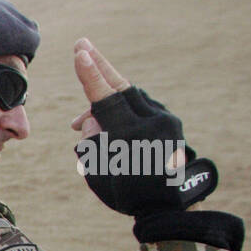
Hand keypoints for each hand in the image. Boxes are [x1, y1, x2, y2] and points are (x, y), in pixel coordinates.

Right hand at [69, 38, 216, 216]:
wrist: (167, 207)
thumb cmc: (126, 193)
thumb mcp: (99, 171)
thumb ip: (92, 140)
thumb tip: (92, 118)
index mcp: (131, 137)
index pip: (106, 99)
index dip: (90, 75)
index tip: (80, 52)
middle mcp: (152, 122)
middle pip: (121, 87)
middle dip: (99, 66)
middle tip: (82, 44)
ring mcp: (165, 119)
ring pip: (129, 97)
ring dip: (105, 101)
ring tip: (79, 122)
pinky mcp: (170, 121)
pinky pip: (139, 106)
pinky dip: (120, 109)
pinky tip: (104, 123)